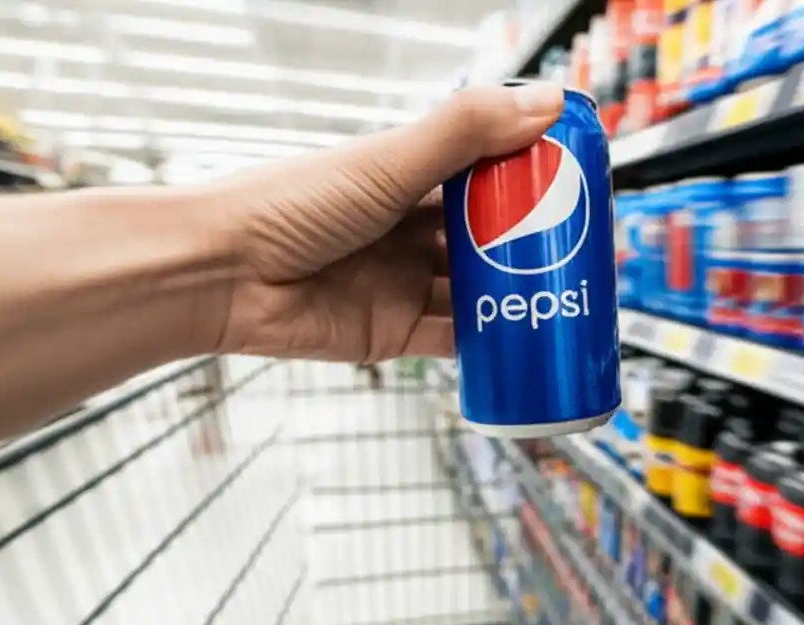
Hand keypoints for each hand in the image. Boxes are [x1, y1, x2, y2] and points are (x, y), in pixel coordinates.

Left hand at [204, 82, 563, 361]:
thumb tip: (546, 102)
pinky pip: (455, 340)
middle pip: (489, 238)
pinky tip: (526, 341)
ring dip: (519, 295)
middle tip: (584, 251)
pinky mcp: (393, 334)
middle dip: (534, 245)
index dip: (530, 180)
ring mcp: (403, 283)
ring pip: (479, 291)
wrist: (220, 275)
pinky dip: (491, 343)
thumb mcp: (389, 160)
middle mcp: (408, 229)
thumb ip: (466, 132)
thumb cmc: (291, 204)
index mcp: (407, 177)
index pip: (484, 174)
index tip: (577, 186)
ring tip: (568, 298)